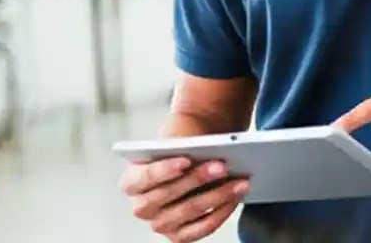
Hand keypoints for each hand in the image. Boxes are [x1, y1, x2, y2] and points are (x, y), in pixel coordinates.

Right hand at [119, 157, 248, 242]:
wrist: (191, 154)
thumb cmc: (179, 145)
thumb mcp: (175, 138)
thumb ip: (181, 144)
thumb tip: (204, 152)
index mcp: (131, 182)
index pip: (146, 177)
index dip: (165, 169)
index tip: (186, 159)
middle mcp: (141, 207)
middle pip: (169, 195)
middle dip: (198, 179)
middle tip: (222, 166)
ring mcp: (159, 224)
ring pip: (189, 211)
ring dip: (217, 196)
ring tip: (239, 181)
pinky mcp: (179, 236)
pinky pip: (202, 228)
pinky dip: (221, 212)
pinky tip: (235, 198)